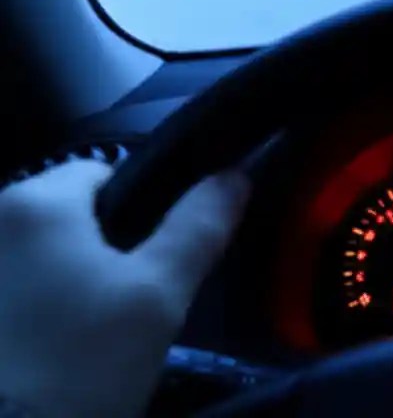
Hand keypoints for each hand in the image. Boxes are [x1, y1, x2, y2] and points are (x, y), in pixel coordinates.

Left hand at [0, 161, 247, 417]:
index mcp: (34, 202)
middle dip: (91, 247)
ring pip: (31, 255)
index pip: (97, 172)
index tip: (147, 263)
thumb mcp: (159, 294)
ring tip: (78, 332)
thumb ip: (197, 229)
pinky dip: (26, 307)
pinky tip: (40, 347)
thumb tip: (233, 177)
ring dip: (53, 277)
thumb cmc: (87, 356)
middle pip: (61, 214)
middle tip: (118, 303)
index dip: (135, 210)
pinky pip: (11, 288)